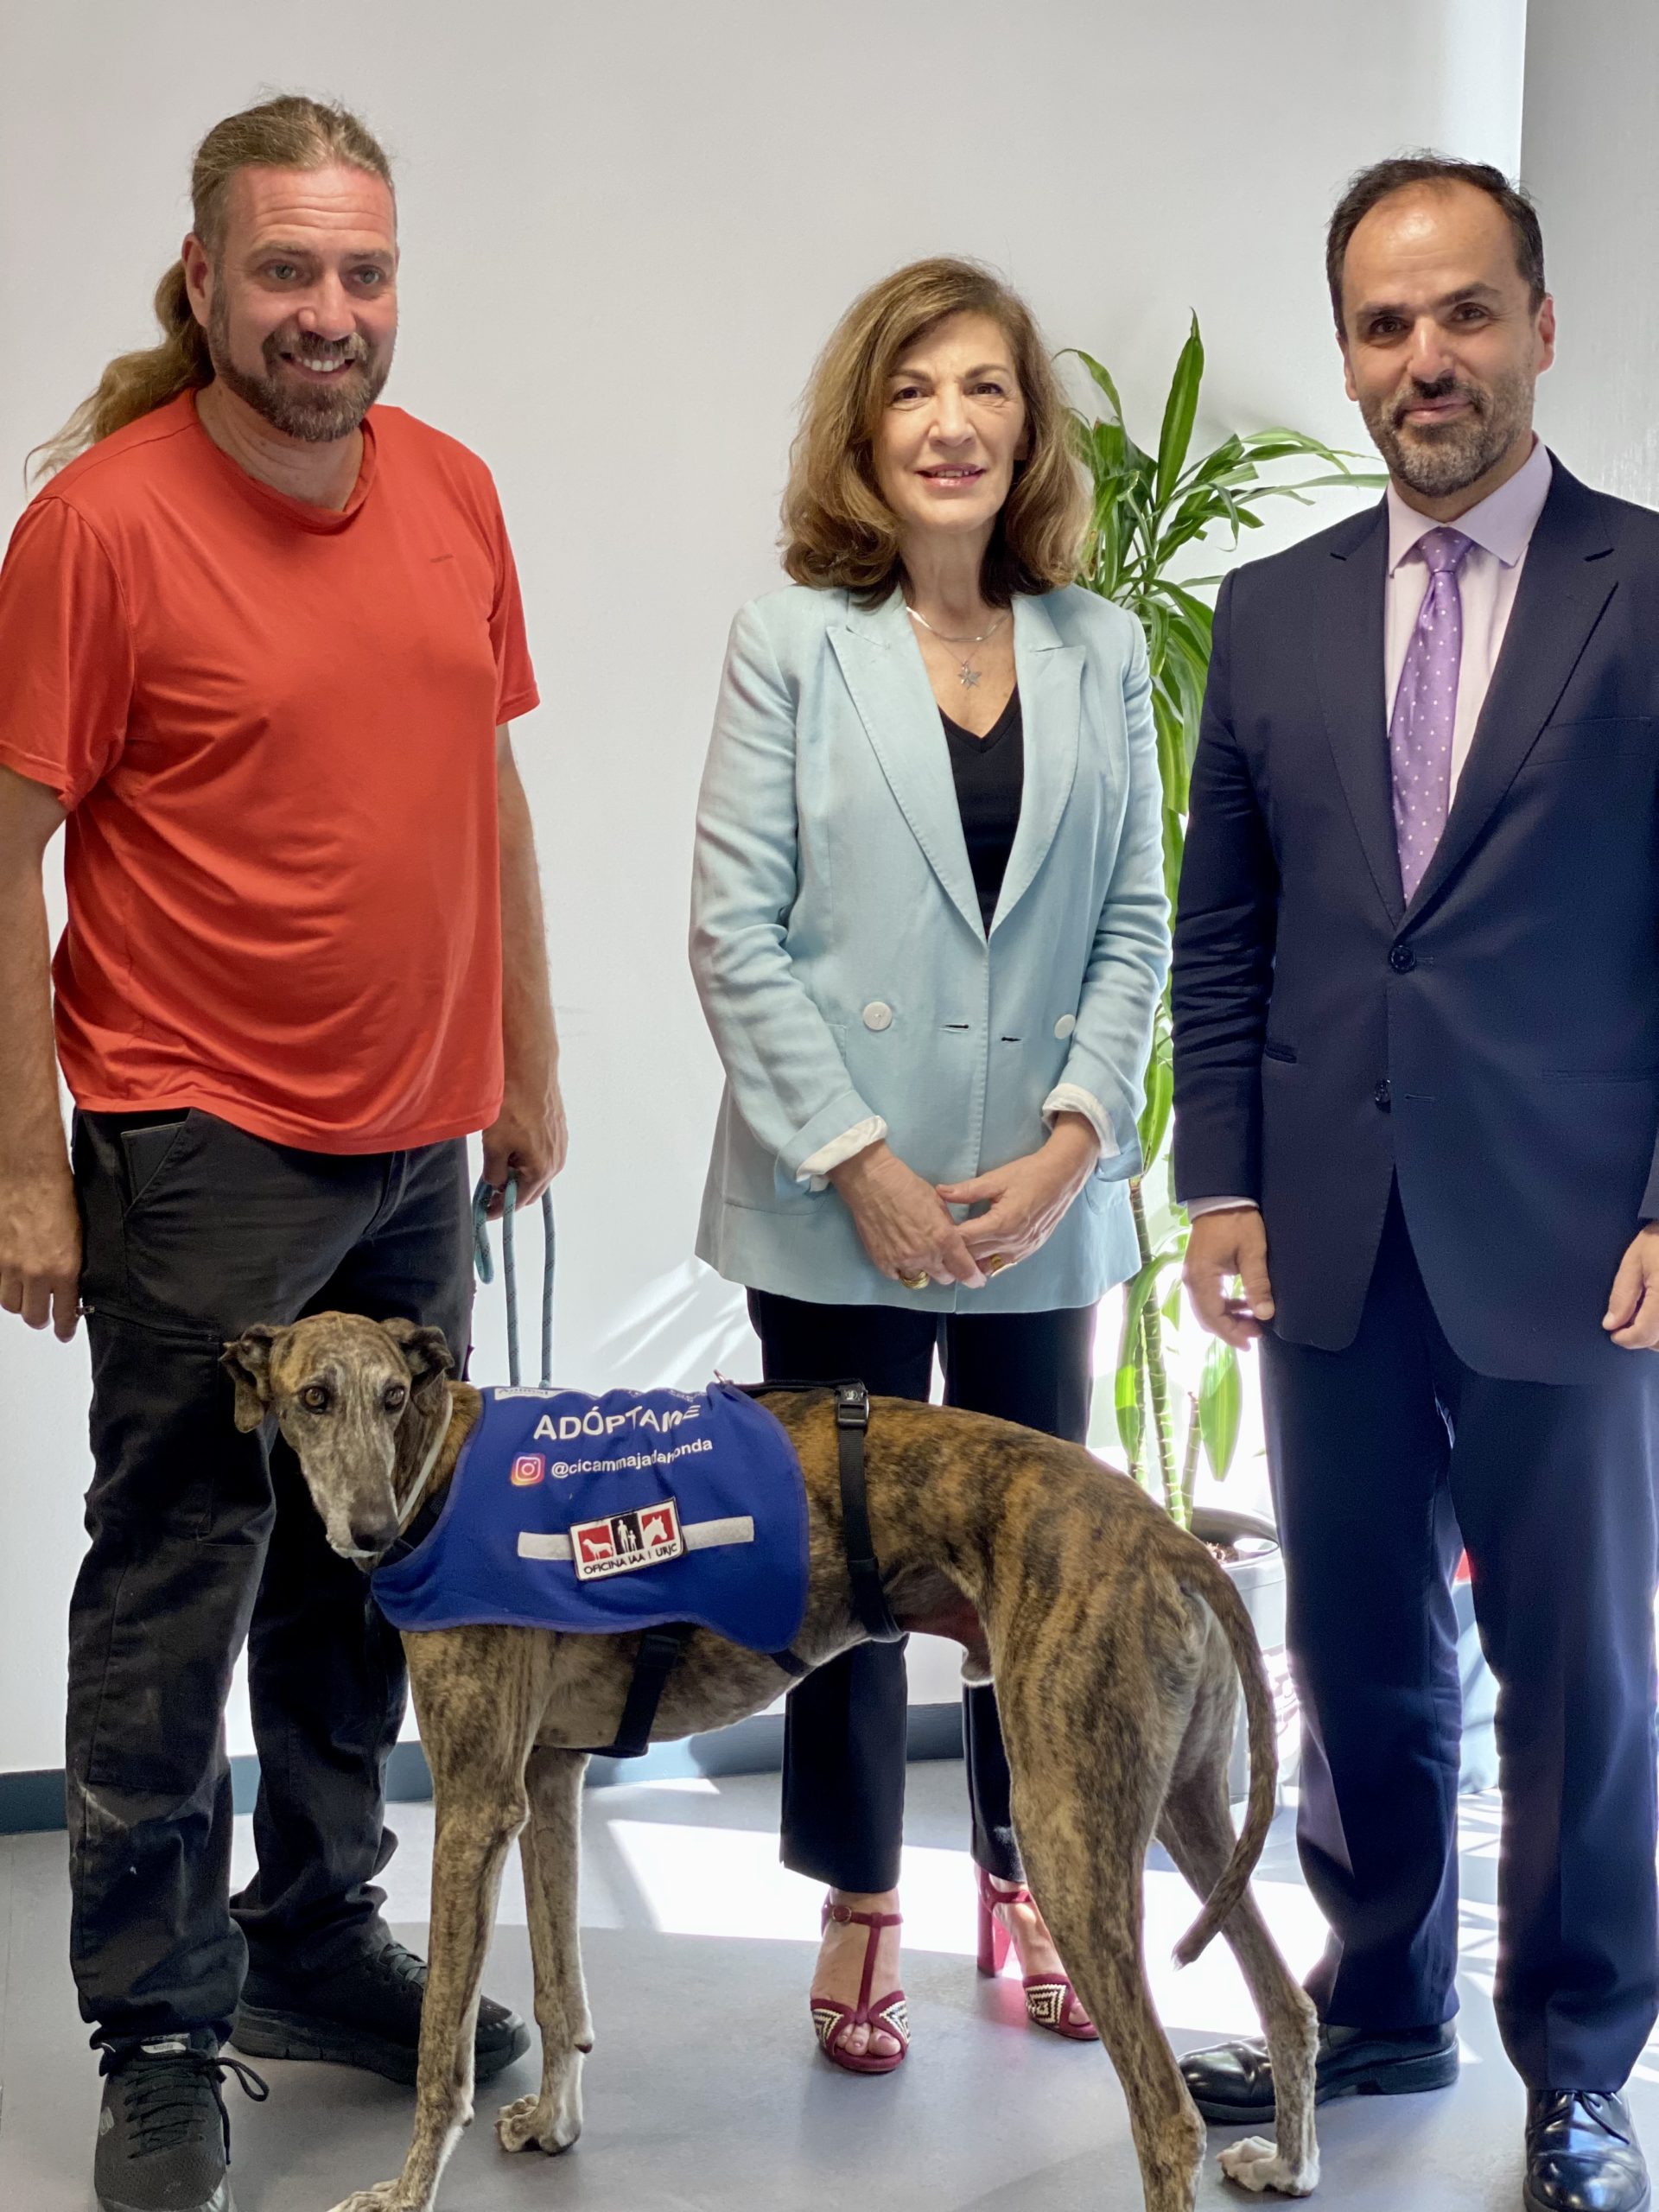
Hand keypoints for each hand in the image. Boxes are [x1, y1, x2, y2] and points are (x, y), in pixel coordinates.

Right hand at [0, 1157, 81, 1340]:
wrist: (28, 1172)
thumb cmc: (58, 1194)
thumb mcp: (79, 1236)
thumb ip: (73, 1265)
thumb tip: (73, 1284)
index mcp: (64, 1269)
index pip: (63, 1314)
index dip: (63, 1327)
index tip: (64, 1331)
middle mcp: (34, 1273)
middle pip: (32, 1316)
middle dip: (40, 1317)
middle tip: (45, 1314)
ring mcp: (9, 1266)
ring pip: (10, 1303)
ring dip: (20, 1302)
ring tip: (27, 1296)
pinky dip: (4, 1284)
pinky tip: (11, 1277)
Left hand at [480, 1075, 567, 1217]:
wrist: (530, 1068)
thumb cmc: (512, 1106)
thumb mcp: (494, 1144)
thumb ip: (495, 1172)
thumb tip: (496, 1183)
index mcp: (542, 1169)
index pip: (519, 1201)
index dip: (500, 1208)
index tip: (483, 1212)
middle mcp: (557, 1161)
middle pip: (532, 1189)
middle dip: (510, 1192)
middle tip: (487, 1192)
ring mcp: (561, 1145)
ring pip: (537, 1170)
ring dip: (518, 1174)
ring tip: (496, 1165)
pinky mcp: (559, 1129)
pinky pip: (542, 1154)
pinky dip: (526, 1158)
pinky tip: (511, 1147)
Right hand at [829, 1142, 984, 1287]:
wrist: (873, 1183)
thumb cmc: (909, 1187)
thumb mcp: (939, 1203)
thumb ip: (949, 1228)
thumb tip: (954, 1243)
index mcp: (943, 1239)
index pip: (964, 1270)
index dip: (973, 1277)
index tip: (975, 1279)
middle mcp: (925, 1256)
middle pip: (945, 1278)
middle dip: (948, 1269)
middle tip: (943, 1258)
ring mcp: (902, 1262)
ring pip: (921, 1280)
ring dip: (923, 1270)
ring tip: (918, 1255)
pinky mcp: (882, 1263)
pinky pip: (898, 1276)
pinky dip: (902, 1268)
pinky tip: (900, 1254)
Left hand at [935, 1114, 1098, 1274]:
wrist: (1062, 1177)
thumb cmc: (1029, 1174)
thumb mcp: (996, 1179)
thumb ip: (967, 1190)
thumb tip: (940, 1192)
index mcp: (1002, 1223)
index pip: (965, 1239)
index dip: (946, 1237)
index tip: (933, 1230)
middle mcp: (1012, 1242)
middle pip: (973, 1255)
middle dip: (954, 1250)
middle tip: (938, 1242)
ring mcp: (1022, 1250)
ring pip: (987, 1264)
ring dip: (970, 1258)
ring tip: (954, 1250)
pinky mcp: (1029, 1251)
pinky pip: (1001, 1263)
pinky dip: (987, 1260)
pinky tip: (976, 1252)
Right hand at [1183, 1205, 1273, 1347]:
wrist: (1221, 1197)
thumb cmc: (1238, 1222)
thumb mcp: (1253, 1252)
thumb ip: (1257, 1284)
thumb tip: (1265, 1314)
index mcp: (1202, 1277)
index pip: (1213, 1316)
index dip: (1232, 1333)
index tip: (1252, 1342)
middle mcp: (1191, 1280)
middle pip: (1206, 1317)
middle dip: (1230, 1330)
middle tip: (1256, 1333)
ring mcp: (1192, 1276)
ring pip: (1206, 1310)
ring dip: (1227, 1319)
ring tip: (1253, 1321)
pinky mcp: (1197, 1272)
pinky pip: (1207, 1298)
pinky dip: (1223, 1307)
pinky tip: (1242, 1305)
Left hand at [1603, 1223, 1658, 1348]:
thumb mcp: (1634, 1262)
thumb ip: (1622, 1295)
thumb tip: (1611, 1324)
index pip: (1644, 1334)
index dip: (1625, 1338)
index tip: (1613, 1333)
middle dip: (1640, 1338)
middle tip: (1627, 1322)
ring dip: (1654, 1336)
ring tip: (1642, 1316)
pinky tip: (1654, 1314)